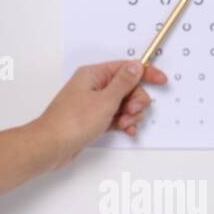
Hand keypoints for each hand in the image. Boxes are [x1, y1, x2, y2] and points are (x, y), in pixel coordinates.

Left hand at [31, 59, 168, 172]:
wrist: (51, 146)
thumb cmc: (72, 122)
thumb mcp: (105, 101)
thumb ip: (124, 83)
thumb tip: (136, 66)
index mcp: (94, 75)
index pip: (126, 68)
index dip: (146, 73)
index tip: (162, 81)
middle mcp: (93, 86)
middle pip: (127, 87)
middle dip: (135, 101)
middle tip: (131, 112)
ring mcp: (93, 103)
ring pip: (123, 104)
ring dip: (130, 115)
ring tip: (124, 125)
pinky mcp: (93, 119)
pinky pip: (115, 116)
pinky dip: (123, 123)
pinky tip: (127, 131)